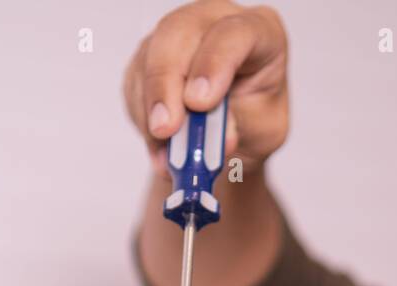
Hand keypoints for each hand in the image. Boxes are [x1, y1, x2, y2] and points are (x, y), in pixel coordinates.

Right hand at [122, 1, 288, 177]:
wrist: (233, 134)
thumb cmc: (255, 120)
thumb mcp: (262, 132)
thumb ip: (237, 128)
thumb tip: (207, 136)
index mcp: (259, 31)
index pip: (233, 33)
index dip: (213, 64)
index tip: (199, 103)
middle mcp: (214, 21)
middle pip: (178, 34)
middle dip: (166, 84)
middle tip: (165, 129)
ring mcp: (178, 35)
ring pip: (149, 58)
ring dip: (151, 110)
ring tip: (167, 152)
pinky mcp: (148, 56)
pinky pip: (134, 84)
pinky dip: (143, 120)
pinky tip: (160, 144)